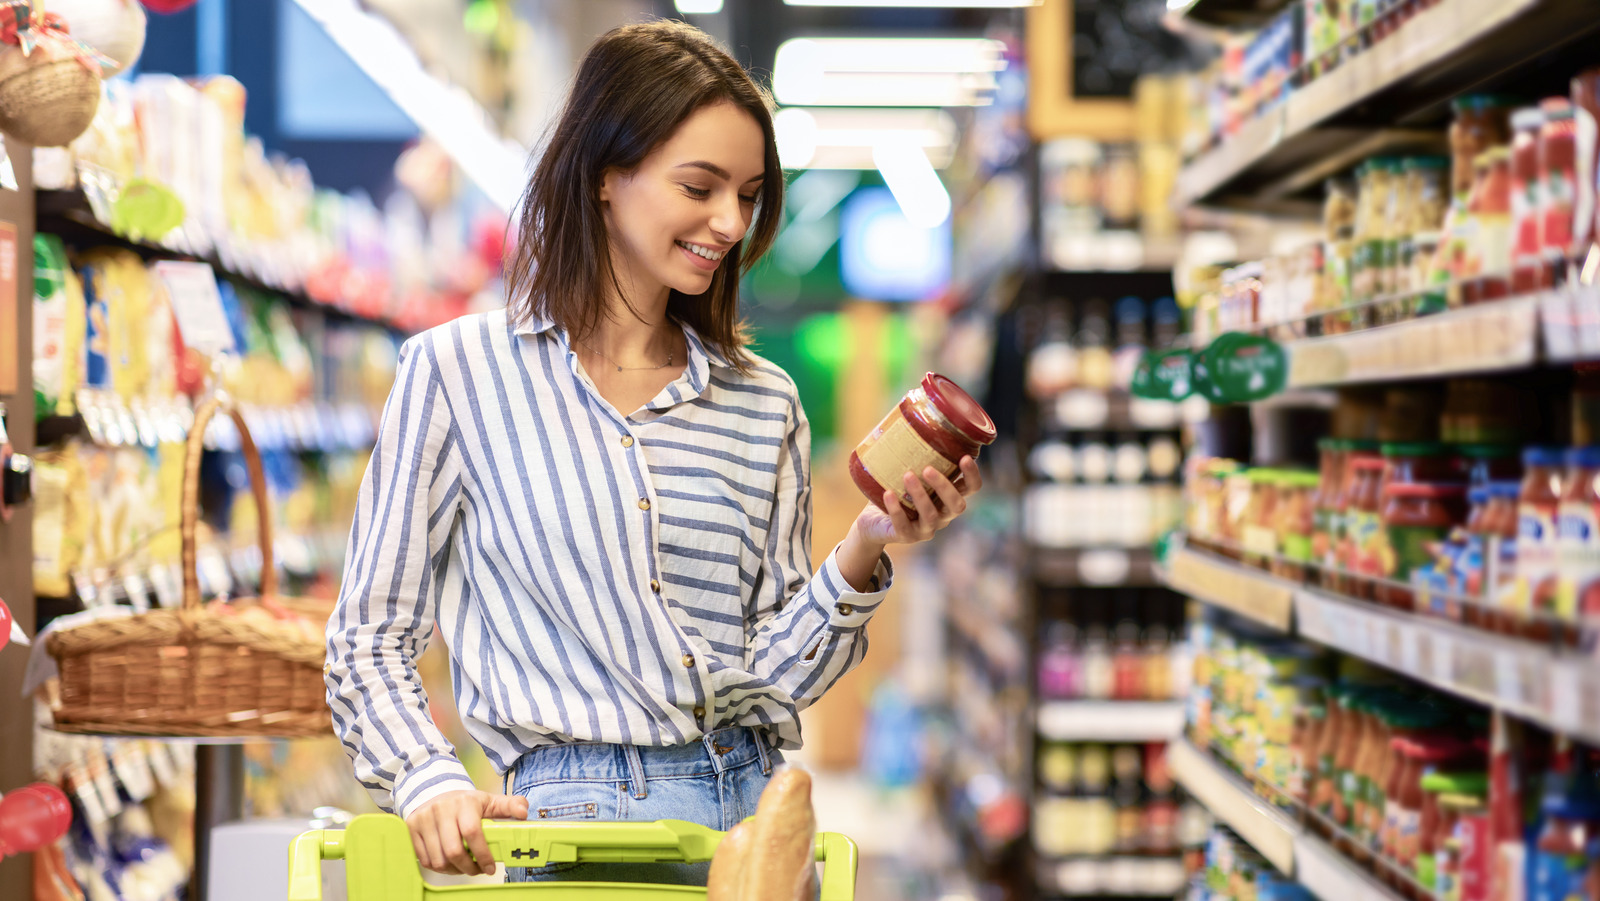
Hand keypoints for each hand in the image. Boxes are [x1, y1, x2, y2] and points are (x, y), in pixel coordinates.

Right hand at [405, 789, 528, 875]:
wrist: (433, 792)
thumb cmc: (465, 803)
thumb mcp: (489, 801)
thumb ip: (509, 805)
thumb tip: (524, 812)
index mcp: (464, 803)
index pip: (472, 832)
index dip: (483, 854)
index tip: (490, 868)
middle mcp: (441, 809)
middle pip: (454, 851)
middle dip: (468, 867)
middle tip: (477, 870)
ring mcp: (424, 819)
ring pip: (439, 859)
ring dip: (454, 870)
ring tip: (464, 866)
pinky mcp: (411, 829)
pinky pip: (425, 859)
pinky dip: (439, 867)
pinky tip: (449, 863)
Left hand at [851, 456, 982, 546]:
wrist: (874, 521)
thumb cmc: (896, 490)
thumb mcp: (907, 471)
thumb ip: (914, 451)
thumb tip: (907, 412)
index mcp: (948, 497)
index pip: (972, 489)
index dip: (972, 476)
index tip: (965, 457)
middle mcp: (943, 515)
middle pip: (957, 506)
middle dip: (945, 487)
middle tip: (928, 469)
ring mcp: (926, 529)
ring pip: (932, 516)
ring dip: (921, 496)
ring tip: (907, 476)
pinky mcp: (907, 537)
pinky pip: (904, 526)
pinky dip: (897, 510)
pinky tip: (889, 494)